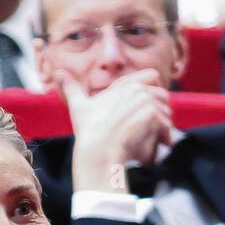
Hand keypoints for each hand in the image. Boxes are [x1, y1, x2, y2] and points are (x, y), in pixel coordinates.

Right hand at [60, 71, 172, 191]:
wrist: (96, 151)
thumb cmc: (88, 132)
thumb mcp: (78, 106)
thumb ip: (70, 87)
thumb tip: (58, 72)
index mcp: (123, 85)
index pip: (152, 76)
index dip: (153, 90)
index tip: (148, 108)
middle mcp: (135, 89)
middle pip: (163, 94)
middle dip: (162, 110)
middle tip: (156, 126)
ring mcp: (144, 100)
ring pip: (167, 109)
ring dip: (164, 124)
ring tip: (158, 137)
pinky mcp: (150, 114)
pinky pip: (166, 122)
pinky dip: (165, 134)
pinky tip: (160, 144)